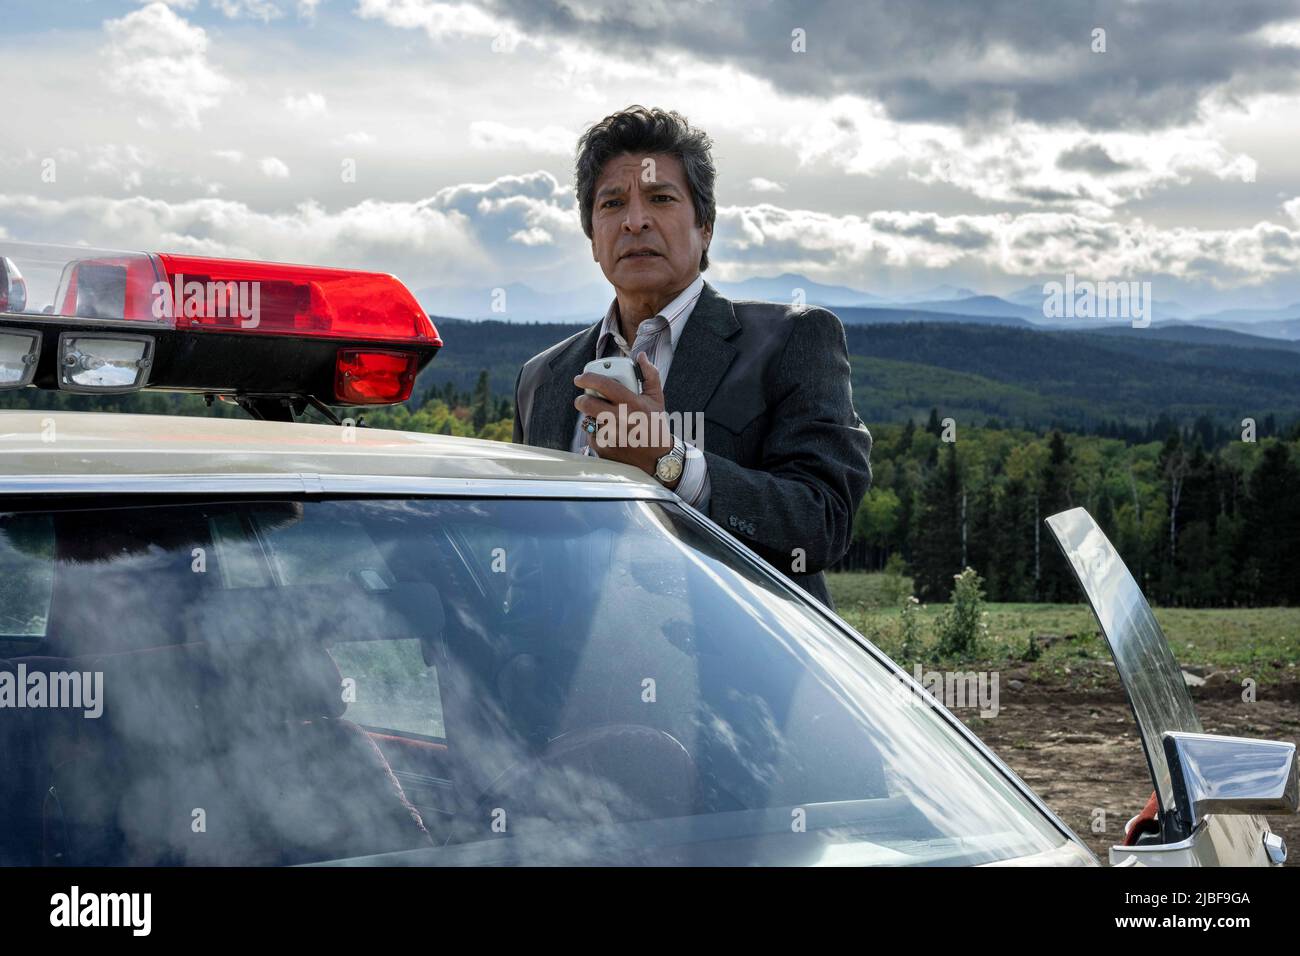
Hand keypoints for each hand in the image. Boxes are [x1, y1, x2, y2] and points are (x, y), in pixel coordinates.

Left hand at [573, 353, 677, 485]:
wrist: (657, 458)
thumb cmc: (656, 425)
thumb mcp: (657, 399)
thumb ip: (650, 375)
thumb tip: (640, 356)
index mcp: (631, 403)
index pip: (604, 385)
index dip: (588, 378)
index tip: (580, 378)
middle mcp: (619, 419)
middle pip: (587, 404)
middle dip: (581, 399)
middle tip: (583, 399)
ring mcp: (610, 435)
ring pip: (587, 420)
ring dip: (590, 416)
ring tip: (601, 418)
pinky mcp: (604, 449)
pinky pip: (591, 435)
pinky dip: (596, 432)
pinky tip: (608, 433)